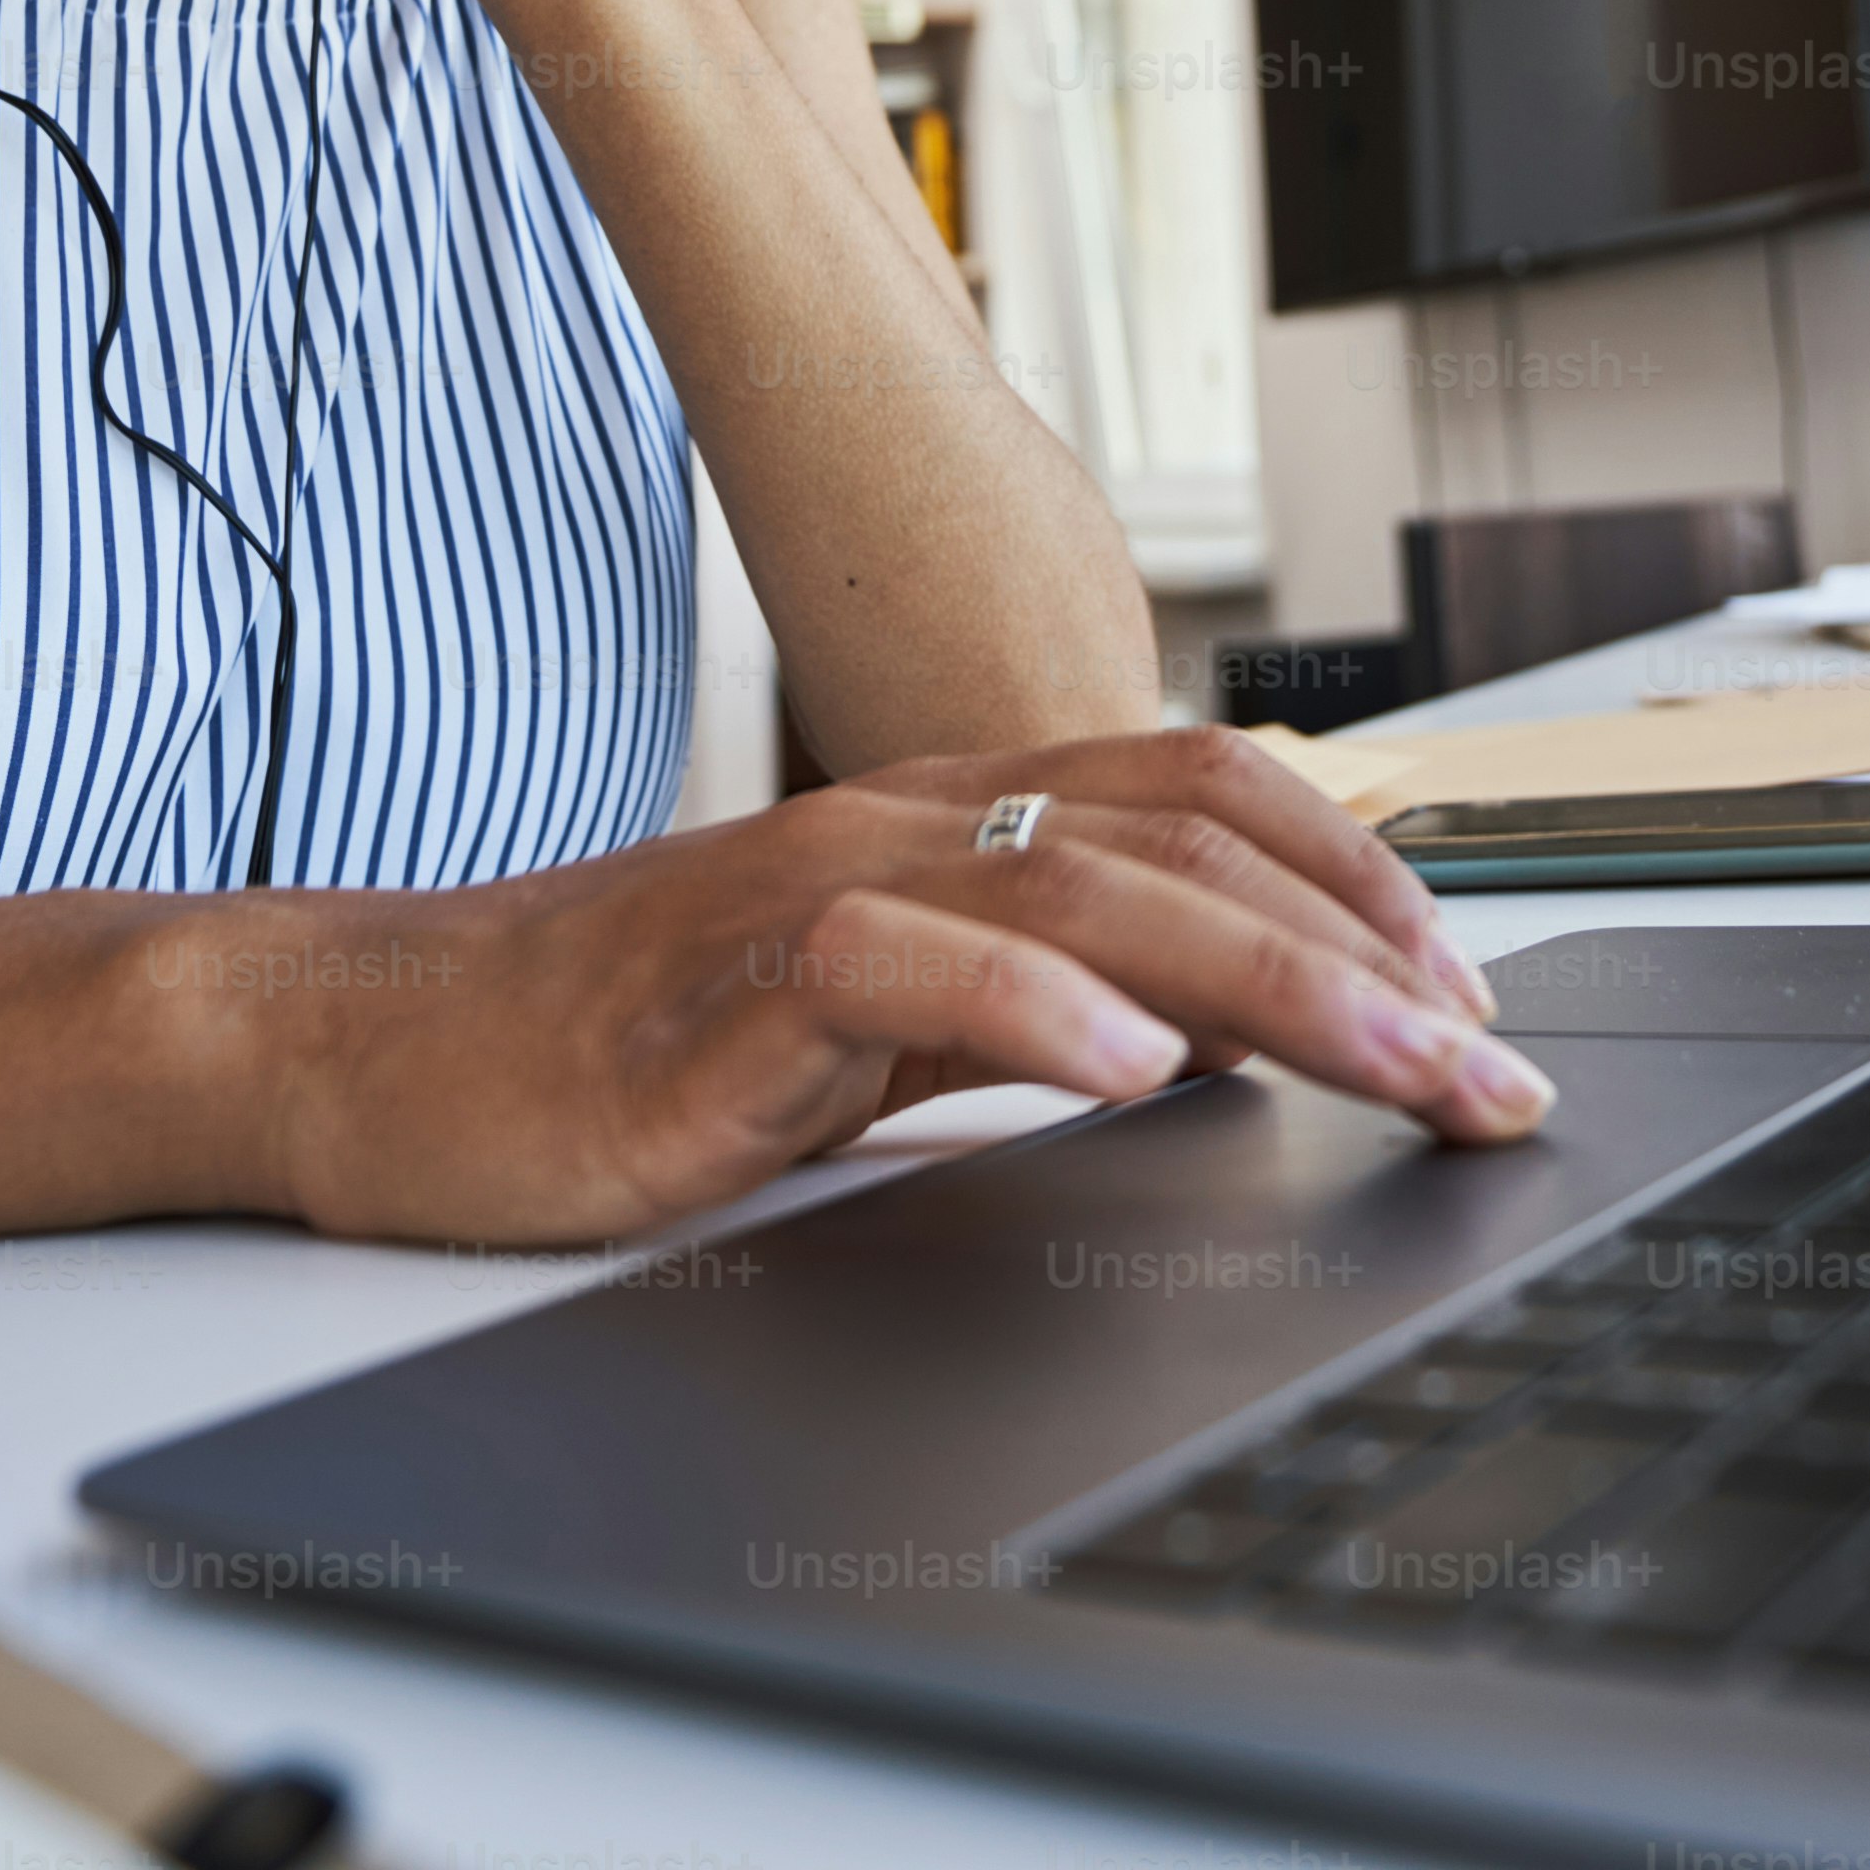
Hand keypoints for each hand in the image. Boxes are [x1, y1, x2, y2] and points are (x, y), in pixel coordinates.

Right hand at [237, 728, 1549, 1249]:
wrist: (376, 1045)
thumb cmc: (621, 1041)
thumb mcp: (874, 1022)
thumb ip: (1028, 1006)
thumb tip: (1223, 1050)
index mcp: (951, 820)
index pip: (1207, 798)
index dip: (1363, 881)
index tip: (1478, 1003)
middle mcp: (905, 821)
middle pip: (1190, 844)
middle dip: (1373, 957)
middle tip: (1493, 1071)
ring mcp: (815, 886)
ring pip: (1084, 886)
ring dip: (1270, 985)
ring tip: (1394, 1067)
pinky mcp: (723, 982)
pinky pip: (900, 967)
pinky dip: (1032, 1010)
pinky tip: (1131, 1069)